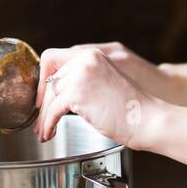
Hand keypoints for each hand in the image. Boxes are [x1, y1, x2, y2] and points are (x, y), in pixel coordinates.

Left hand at [33, 45, 163, 149]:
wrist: (147, 118)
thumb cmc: (130, 107)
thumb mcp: (104, 82)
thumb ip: (83, 78)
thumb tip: (55, 90)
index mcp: (92, 54)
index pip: (52, 58)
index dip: (42, 77)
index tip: (41, 96)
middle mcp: (85, 59)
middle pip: (49, 81)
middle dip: (42, 104)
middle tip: (40, 121)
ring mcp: (81, 74)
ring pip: (48, 97)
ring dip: (43, 117)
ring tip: (43, 132)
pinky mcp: (78, 93)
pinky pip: (52, 111)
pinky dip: (47, 124)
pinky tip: (50, 133)